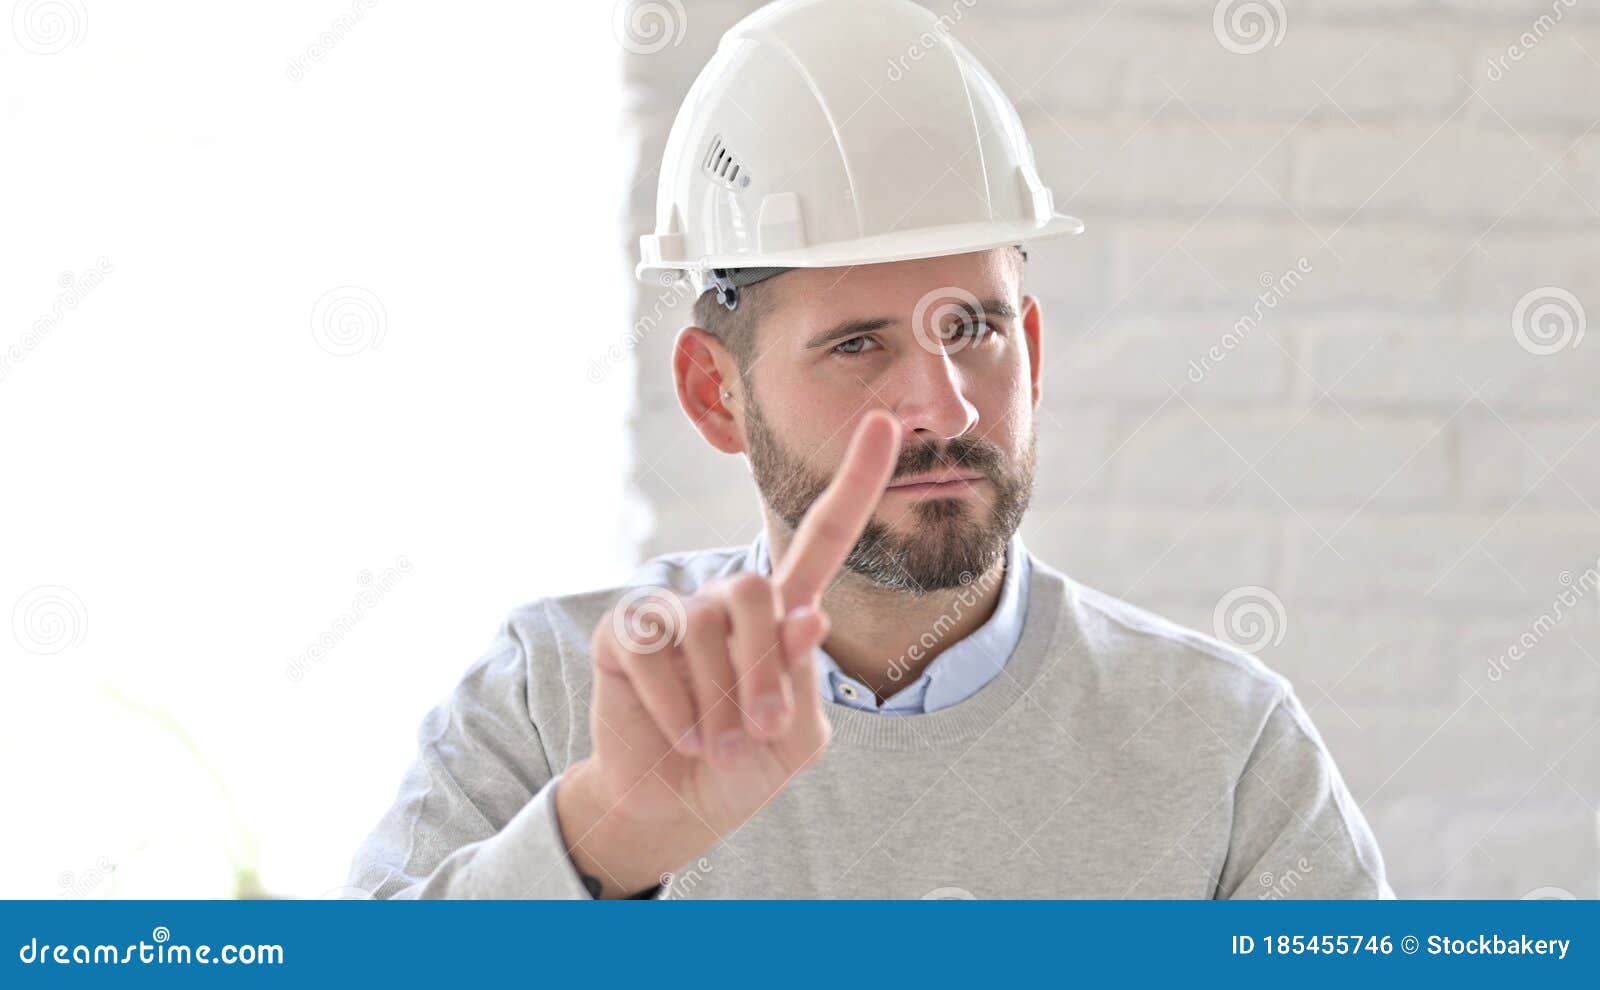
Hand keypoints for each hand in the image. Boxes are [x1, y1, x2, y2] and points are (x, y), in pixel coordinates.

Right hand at [556, 410, 900, 895]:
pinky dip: (676, 707)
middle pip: (755, 592)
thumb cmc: (744, 764)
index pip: (824, 537)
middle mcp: (729, 599)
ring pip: (707, 625)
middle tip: (762, 732)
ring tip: (715, 742)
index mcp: (784, 613)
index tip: (884, 423)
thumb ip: (804, 682)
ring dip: (719, 702)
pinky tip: (680, 732)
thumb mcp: (795, 738)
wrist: (674, 807)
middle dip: (762, 672)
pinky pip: (656, 649)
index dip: (857, 482)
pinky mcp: (626, 630)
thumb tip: (809, 614)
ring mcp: (675, 610)